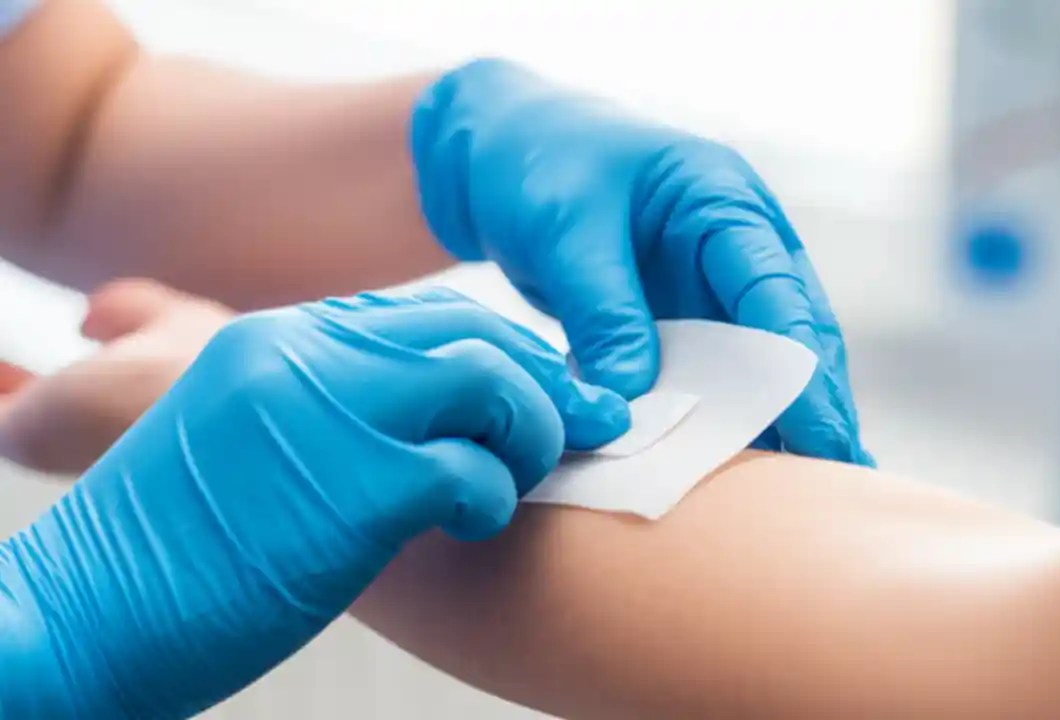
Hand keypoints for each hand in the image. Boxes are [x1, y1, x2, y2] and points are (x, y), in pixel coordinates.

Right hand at [0, 288, 627, 717]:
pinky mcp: (360, 488)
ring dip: (530, 433)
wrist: (85, 617)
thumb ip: (329, 411)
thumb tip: (431, 417)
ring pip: (492, 381)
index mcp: (278, 339)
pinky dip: (496, 499)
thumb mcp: (248, 446)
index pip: (423, 313)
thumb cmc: (176, 550)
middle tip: (574, 427)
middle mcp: (307, 354)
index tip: (534, 393)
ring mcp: (334, 413)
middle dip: (539, 380)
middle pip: (471, 329)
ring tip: (512, 479)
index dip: (496, 351)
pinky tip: (473, 523)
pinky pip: (478, 470)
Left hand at [411, 59, 870, 464]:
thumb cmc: (536, 165)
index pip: (777, 290)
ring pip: (758, 366)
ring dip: (778, 425)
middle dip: (817, 408)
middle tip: (839, 486)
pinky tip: (740, 478)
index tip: (820, 435)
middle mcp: (733, 246)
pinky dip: (719, 424)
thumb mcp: (566, 231)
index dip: (803, 368)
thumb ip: (607, 315)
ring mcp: (708, 287)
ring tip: (809, 502)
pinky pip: (708, 380)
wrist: (493, 154)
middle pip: (792, 335)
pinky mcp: (677, 322)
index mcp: (722, 200)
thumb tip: (636, 406)